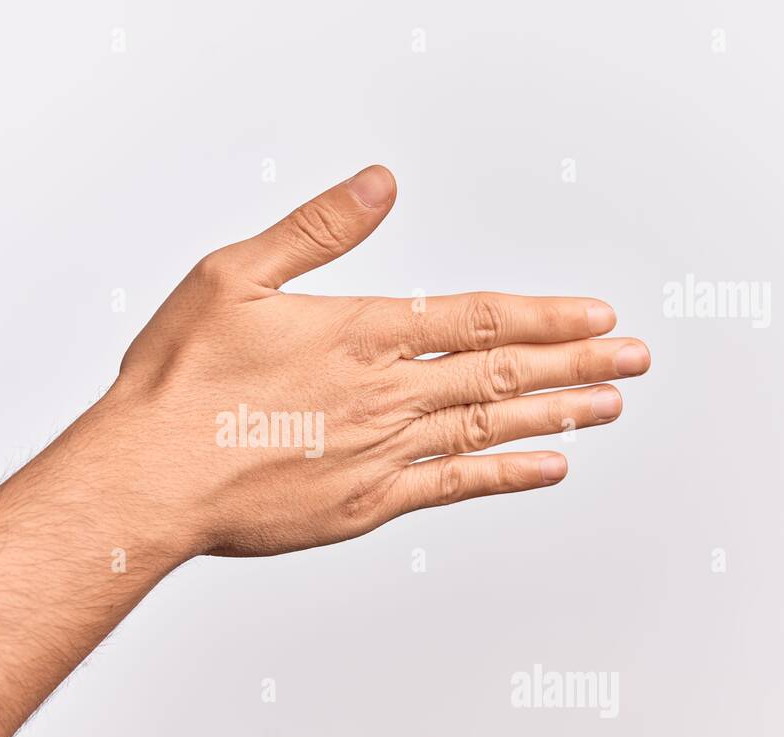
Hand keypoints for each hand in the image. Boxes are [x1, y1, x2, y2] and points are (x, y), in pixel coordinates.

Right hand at [89, 165, 650, 558]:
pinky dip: (506, 474)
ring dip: (557, 413)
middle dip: (577, 362)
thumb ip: (317, 230)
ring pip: (490, 425)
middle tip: (635, 357)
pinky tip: (549, 467)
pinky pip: (455, 486)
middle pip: (502, 372)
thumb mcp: (234, 275)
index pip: (478, 318)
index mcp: (360, 333)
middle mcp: (386, 394)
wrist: (148, 477)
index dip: (545, 316)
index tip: (596, 315)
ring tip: (610, 404)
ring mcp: (382, 454)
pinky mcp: (365, 504)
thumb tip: (380, 185)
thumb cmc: (181, 381)